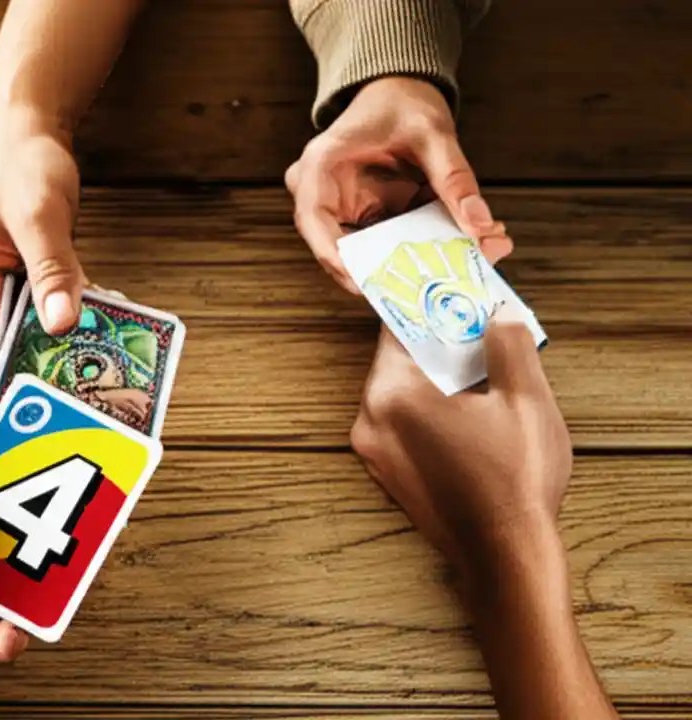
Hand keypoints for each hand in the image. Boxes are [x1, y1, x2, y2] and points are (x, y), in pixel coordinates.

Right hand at [0, 112, 85, 383]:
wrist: (30, 130)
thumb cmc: (19, 165)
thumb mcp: (36, 216)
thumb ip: (50, 268)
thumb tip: (61, 323)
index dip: (2, 382)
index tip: (43, 395)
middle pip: (7, 353)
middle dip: (43, 370)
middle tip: (85, 386)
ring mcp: (13, 288)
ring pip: (37, 336)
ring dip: (69, 346)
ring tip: (106, 357)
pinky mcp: (39, 279)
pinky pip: (59, 312)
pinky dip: (83, 319)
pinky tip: (113, 320)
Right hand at [286, 76, 512, 292]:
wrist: (398, 94)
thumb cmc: (401, 105)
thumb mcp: (433, 134)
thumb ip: (455, 179)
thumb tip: (480, 223)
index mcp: (321, 165)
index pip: (314, 219)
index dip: (336, 256)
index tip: (369, 281)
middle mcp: (321, 193)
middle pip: (339, 248)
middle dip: (391, 268)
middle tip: (437, 278)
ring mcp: (340, 210)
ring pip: (366, 254)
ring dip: (413, 262)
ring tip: (468, 255)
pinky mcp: (362, 220)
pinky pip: (384, 246)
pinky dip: (419, 250)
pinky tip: (461, 243)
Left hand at [349, 323, 571, 582]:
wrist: (505, 557)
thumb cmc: (515, 483)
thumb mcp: (525, 399)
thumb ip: (508, 344)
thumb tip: (497, 314)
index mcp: (394, 394)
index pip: (400, 327)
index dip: (429, 303)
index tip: (448, 288)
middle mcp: (369, 421)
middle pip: (399, 360)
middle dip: (437, 342)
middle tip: (473, 327)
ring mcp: (372, 452)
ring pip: (399, 394)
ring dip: (434, 379)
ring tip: (479, 372)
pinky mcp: (384, 474)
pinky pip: (400, 425)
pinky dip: (427, 411)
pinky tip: (468, 413)